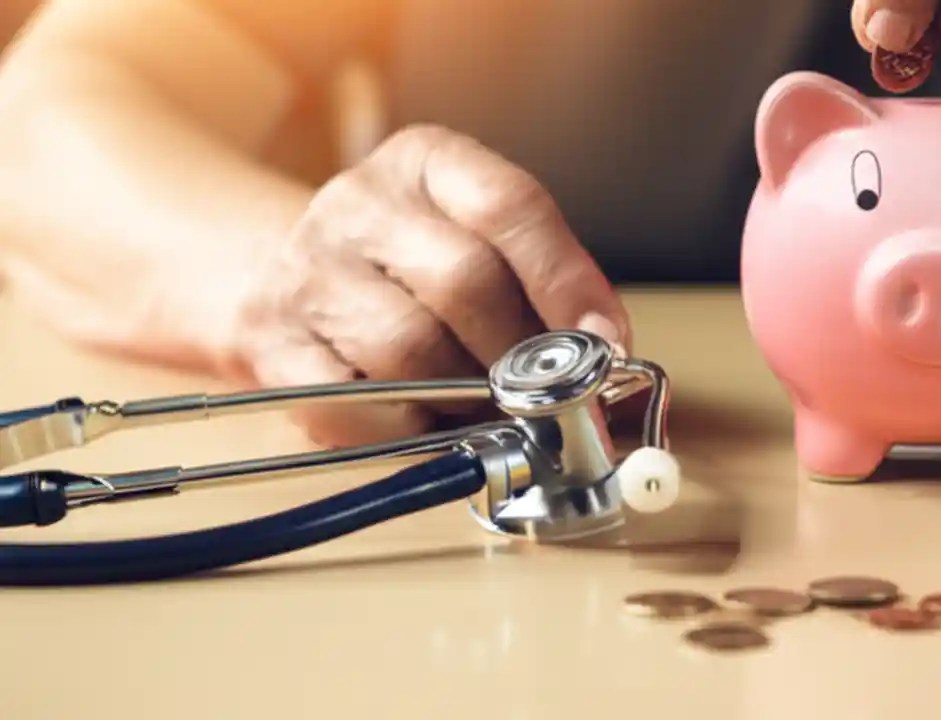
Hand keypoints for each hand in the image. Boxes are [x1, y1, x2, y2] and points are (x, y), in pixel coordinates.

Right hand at [229, 125, 629, 446]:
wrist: (278, 273)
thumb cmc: (411, 269)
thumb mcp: (477, 240)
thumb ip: (542, 287)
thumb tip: (608, 358)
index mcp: (427, 162)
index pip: (509, 207)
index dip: (567, 282)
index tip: (608, 343)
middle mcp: (360, 204)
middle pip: (464, 283)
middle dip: (521, 356)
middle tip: (546, 394)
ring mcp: (306, 271)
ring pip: (409, 350)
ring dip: (466, 398)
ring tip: (486, 409)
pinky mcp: (269, 342)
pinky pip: (353, 406)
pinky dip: (407, 433)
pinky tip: (428, 425)